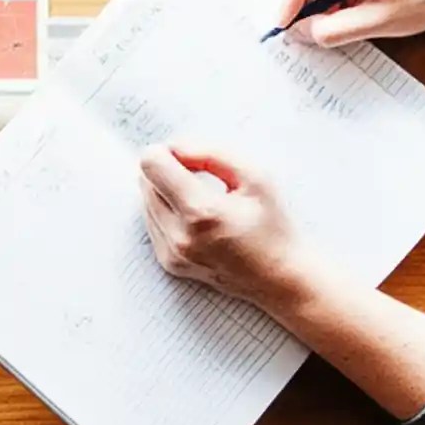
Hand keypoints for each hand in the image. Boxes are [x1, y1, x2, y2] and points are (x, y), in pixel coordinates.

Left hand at [138, 143, 317, 312]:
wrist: (279, 277)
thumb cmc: (272, 225)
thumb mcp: (255, 177)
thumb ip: (211, 154)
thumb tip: (173, 146)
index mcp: (202, 212)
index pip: (151, 166)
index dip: (166, 152)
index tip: (187, 157)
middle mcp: (179, 235)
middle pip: (145, 182)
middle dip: (168, 171)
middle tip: (200, 177)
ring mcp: (172, 252)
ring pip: (146, 202)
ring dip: (166, 192)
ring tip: (203, 199)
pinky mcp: (169, 262)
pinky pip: (153, 223)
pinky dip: (169, 213)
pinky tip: (198, 218)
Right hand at [277, 0, 424, 46]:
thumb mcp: (379, 22)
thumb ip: (333, 29)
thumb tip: (298, 33)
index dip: (287, 1)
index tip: (286, 28)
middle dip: (301, 5)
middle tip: (308, 33)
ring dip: (316, 4)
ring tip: (336, 23)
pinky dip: (327, 0)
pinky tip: (346, 13)